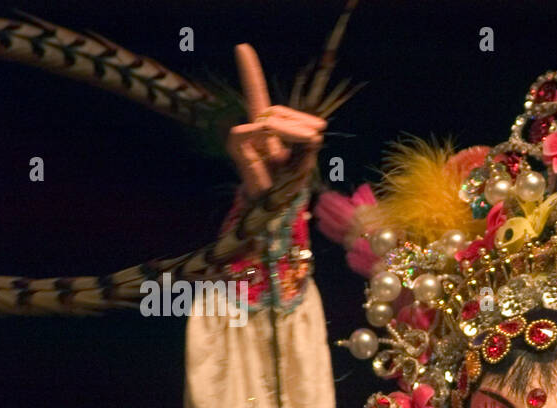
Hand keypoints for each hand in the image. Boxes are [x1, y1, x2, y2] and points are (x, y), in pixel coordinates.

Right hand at [225, 44, 325, 198]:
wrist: (271, 211)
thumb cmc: (286, 189)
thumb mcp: (304, 164)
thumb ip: (309, 146)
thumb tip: (316, 134)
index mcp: (265, 131)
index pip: (257, 97)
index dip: (250, 73)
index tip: (242, 47)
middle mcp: (251, 130)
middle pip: (273, 110)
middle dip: (298, 120)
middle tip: (319, 132)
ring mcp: (242, 138)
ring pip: (268, 119)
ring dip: (292, 129)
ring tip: (310, 141)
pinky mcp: (237, 147)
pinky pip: (256, 130)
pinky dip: (276, 138)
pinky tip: (285, 153)